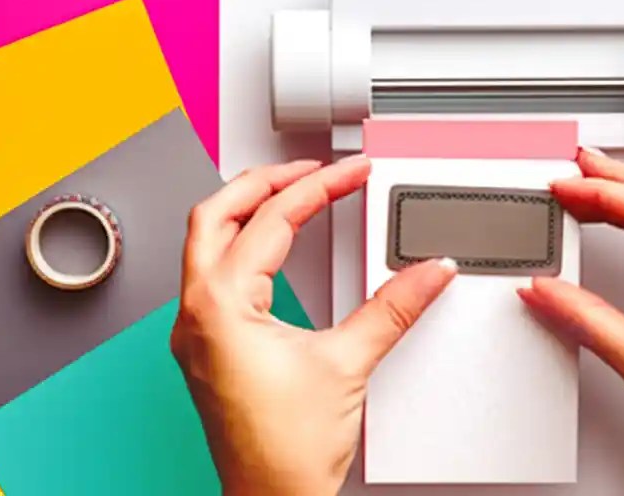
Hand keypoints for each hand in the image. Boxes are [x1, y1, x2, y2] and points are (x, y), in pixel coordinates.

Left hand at [171, 157, 456, 495]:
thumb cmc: (285, 453)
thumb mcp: (348, 364)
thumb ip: (392, 307)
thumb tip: (427, 270)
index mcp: (221, 306)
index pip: (271, 220)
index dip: (321, 187)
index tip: (352, 172)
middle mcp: (197, 313)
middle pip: (218, 213)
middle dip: (267, 181)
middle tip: (316, 169)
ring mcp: (196, 331)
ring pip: (207, 241)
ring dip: (249, 209)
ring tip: (294, 192)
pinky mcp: (206, 348)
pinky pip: (211, 273)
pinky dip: (243, 245)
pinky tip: (272, 246)